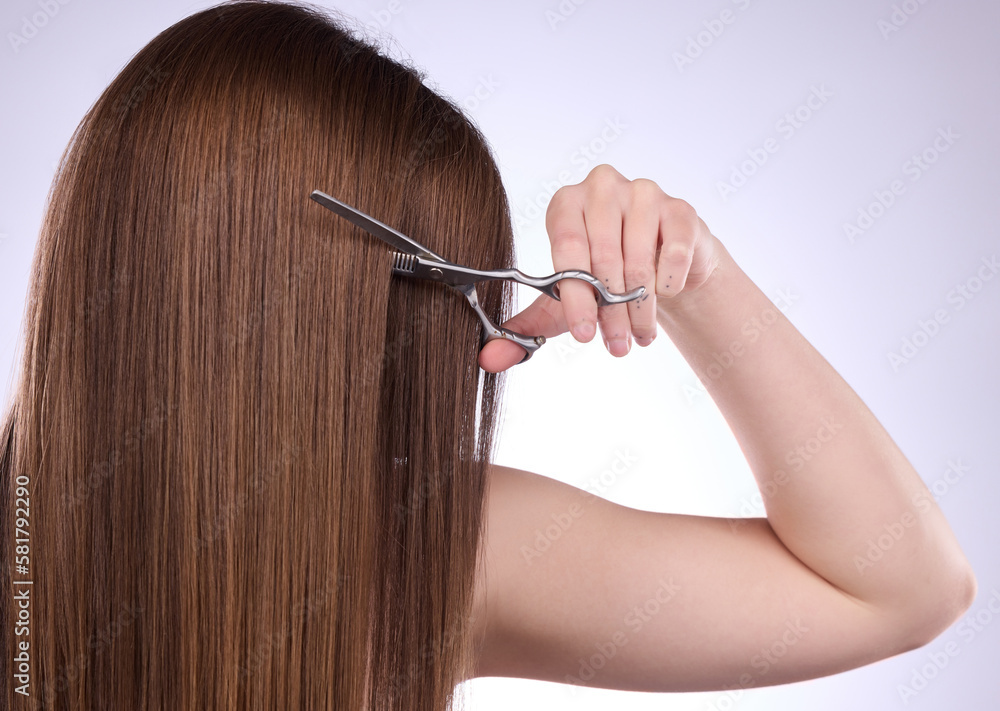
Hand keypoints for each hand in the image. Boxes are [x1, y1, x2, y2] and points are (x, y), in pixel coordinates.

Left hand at [480, 164, 722, 372]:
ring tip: (639, 335)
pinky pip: (674, 251)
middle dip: (610, 313)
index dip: (575, 297)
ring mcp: (642, 193)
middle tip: (616, 346)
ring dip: (640, 308)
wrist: (664, 261)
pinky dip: (669, 283)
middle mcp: (601, 188)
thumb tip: (491, 359)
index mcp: (565, 204)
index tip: (583, 335)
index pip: (567, 249)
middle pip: (604, 259)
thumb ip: (529, 326)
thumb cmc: (607, 277)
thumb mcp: (566, 301)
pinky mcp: (678, 207)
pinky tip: (665, 296)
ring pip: (640, 260)